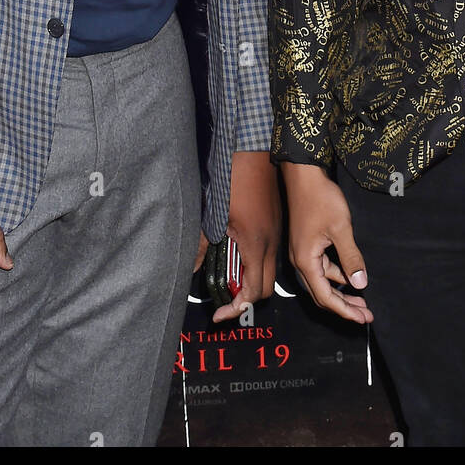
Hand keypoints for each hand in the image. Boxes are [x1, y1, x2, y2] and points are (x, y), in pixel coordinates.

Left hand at [212, 150, 281, 322]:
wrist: (253, 149)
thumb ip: (200, 245)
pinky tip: (237, 253)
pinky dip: (255, 263)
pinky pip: (269, 253)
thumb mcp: (213, 214)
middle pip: (265, 287)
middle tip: (225, 299)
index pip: (253, 292)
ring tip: (228, 278)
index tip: (219, 315)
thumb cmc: (233, 179)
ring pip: (268, 269)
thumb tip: (189, 269)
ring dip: (251, 280)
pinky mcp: (274, 222)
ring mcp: (275, 232)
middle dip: (247, 299)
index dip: (236, 308)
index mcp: (256, 245)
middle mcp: (271, 243)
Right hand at [282, 162, 372, 323]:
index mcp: (305, 261)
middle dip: (344, 306)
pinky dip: (336, 276)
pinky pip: (321, 268)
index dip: (344, 310)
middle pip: (321, 294)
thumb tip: (360, 284)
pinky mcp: (305, 244)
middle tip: (366, 315)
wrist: (303, 175)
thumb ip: (351, 257)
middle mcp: (299, 261)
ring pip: (322, 281)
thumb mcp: (341, 228)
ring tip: (362, 299)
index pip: (325, 296)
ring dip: (341, 291)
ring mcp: (301, 252)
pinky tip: (350, 275)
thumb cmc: (321, 199)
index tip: (363, 318)